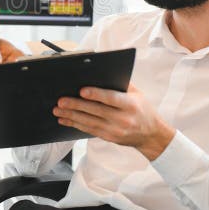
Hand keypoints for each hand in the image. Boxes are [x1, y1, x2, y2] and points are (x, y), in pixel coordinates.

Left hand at [53, 83, 174, 160]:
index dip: (96, 95)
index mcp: (130, 105)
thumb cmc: (143, 110)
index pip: (111, 98)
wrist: (151, 135)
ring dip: (71, 116)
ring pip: (89, 122)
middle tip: (61, 101)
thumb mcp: (137, 94)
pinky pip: (89, 130)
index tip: (81, 91)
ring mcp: (115, 130)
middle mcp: (123, 119)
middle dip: (76, 106)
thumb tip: (103, 71)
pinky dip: (76, 124)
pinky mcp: (109, 137)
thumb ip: (121, 83)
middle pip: (96, 111)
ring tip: (57, 110)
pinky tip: (65, 120)